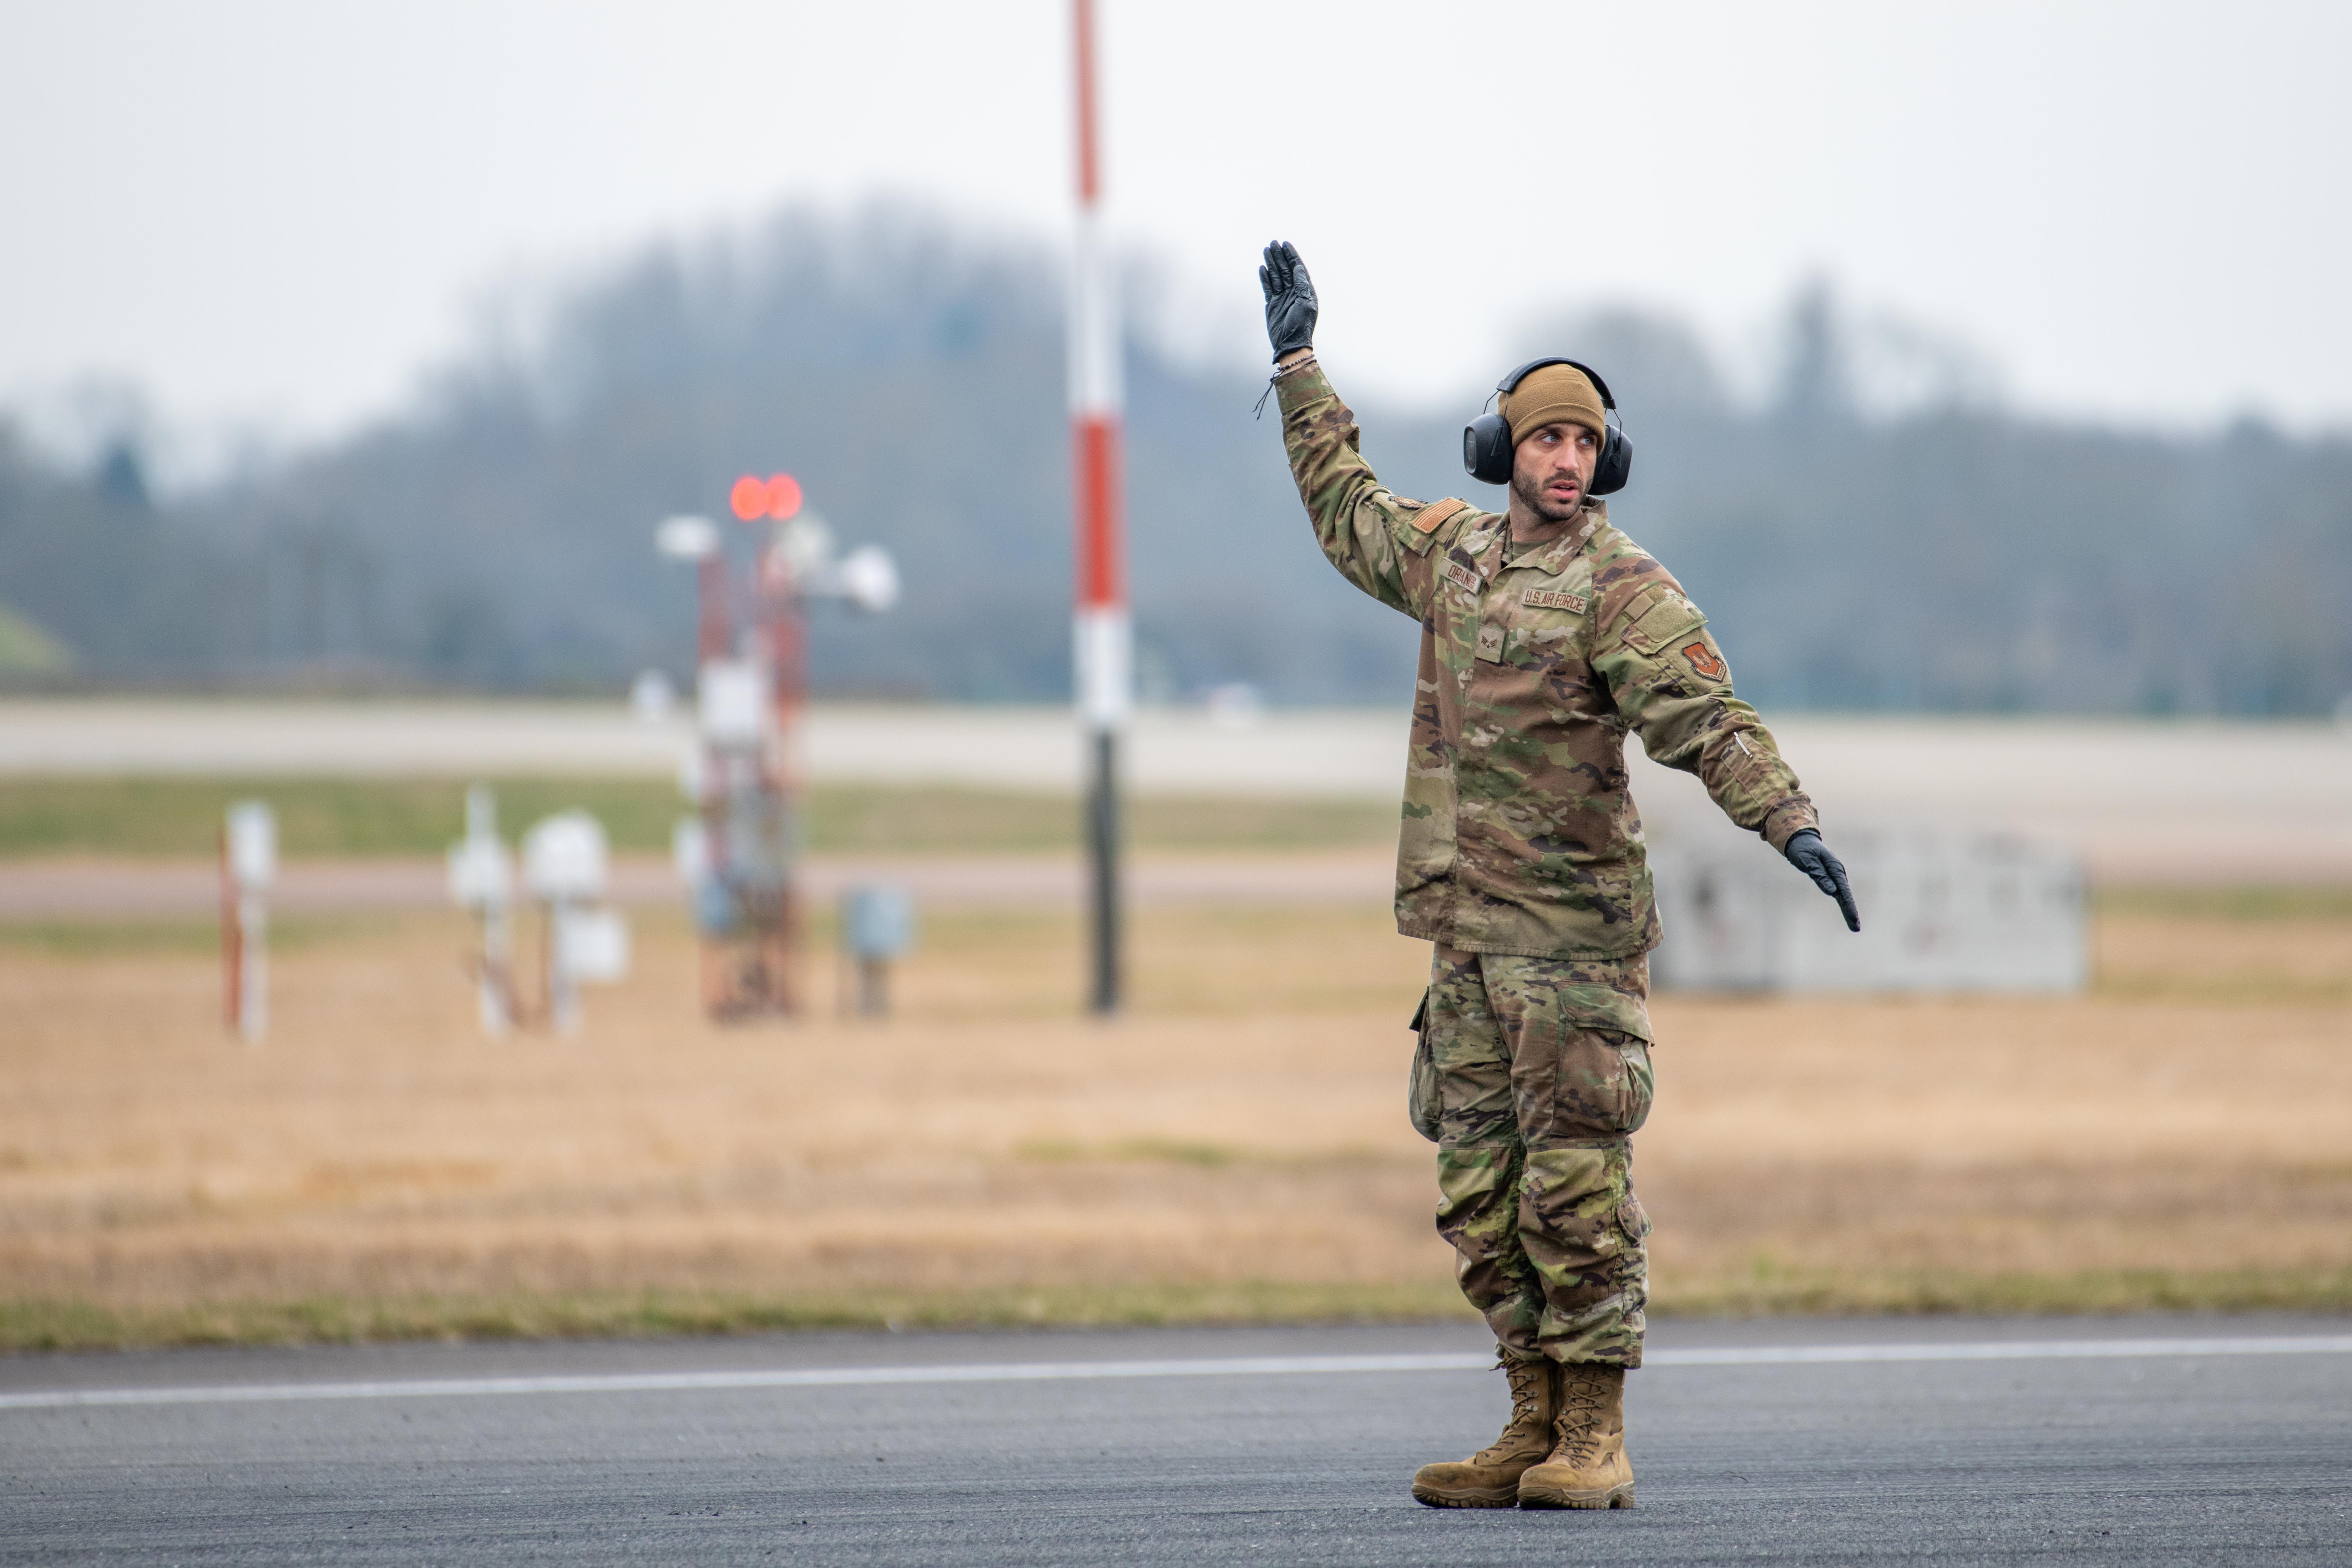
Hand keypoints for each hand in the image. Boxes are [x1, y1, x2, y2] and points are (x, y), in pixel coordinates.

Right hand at [1258, 240, 1316, 359]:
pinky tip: (1262, 268)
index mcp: (1305, 291)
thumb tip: (1298, 268)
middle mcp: (1294, 292)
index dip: (1292, 256)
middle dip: (1280, 256)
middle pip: (1285, 269)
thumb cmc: (1301, 326)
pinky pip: (1268, 287)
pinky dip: (1265, 278)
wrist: (1289, 344)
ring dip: (1272, 263)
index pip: (1298, 269)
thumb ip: (1302, 285)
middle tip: (1273, 243)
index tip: (1286, 244)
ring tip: (1266, 250)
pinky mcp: (1273, 304)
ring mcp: (1282, 297)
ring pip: (1276, 276)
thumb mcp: (1306, 303)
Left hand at [1784, 830, 1860, 931]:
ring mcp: (1835, 876)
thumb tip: (1832, 892)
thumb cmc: (1803, 849)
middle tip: (1856, 928)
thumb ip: (1819, 875)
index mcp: (1834, 867)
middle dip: (1851, 912)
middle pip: (1846, 896)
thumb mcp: (1808, 861)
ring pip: (1843, 896)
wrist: (1801, 840)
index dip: (1849, 906)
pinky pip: (1838, 893)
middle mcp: (1838, 873)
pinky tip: (1848, 914)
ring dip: (1849, 910)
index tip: (1853, 918)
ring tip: (1854, 926)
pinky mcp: (1830, 879)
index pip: (1843, 890)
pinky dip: (1843, 903)